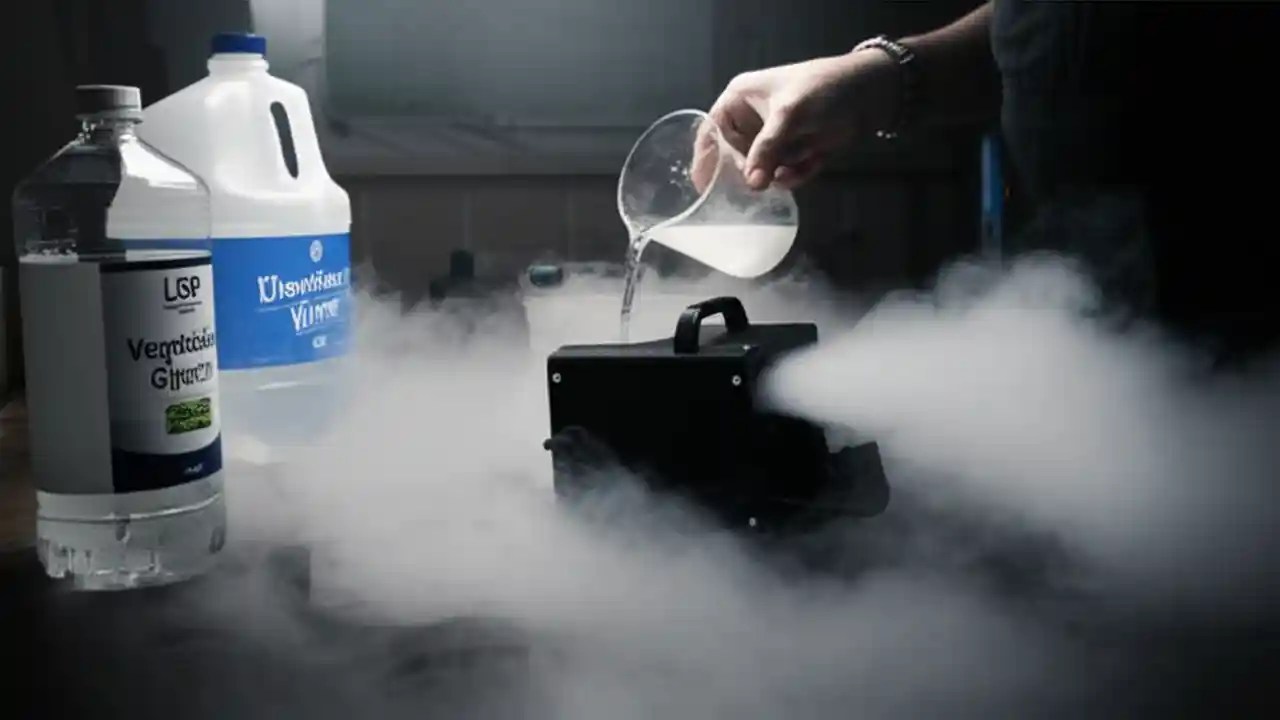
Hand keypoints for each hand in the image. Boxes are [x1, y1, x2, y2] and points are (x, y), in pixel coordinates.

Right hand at [698, 50, 898, 190]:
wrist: (871, 92)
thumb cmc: (821, 89)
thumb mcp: (788, 115)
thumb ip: (766, 150)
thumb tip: (751, 185)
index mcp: (740, 99)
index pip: (711, 131)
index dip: (705, 158)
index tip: (703, 186)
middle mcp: (753, 120)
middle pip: (735, 156)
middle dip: (746, 172)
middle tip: (751, 189)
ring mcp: (776, 139)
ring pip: (762, 170)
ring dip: (776, 174)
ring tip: (790, 170)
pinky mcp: (796, 153)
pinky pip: (785, 174)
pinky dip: (795, 175)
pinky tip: (808, 166)